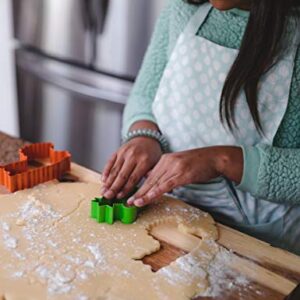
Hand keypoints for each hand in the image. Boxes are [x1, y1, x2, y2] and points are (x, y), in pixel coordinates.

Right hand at [101, 137, 162, 199]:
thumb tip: (140, 191)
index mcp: (144, 161)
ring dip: (108, 182)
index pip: (133, 178)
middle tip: (108, 196)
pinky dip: (106, 171)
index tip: (119, 197)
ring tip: (103, 191)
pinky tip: (103, 180)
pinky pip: (110, 162)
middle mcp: (133, 156)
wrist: (147, 137)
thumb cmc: (152, 153)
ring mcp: (124, 152)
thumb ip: (148, 176)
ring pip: (114, 169)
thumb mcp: (155, 164)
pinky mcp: (118, 151)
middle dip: (114, 187)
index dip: (125, 189)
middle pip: (122, 175)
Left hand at [127, 146, 242, 206]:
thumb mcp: (179, 165)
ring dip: (144, 194)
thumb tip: (156, 180)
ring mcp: (174, 167)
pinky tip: (148, 198)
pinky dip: (156, 192)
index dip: (140, 187)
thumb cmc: (199, 163)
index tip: (132, 195)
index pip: (150, 176)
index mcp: (165, 159)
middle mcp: (167, 162)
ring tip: (134, 203)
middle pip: (149, 180)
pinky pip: (166, 185)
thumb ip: (167, 172)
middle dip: (138, 192)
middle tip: (127, 202)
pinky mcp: (182, 173)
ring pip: (155, 183)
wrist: (215, 158)